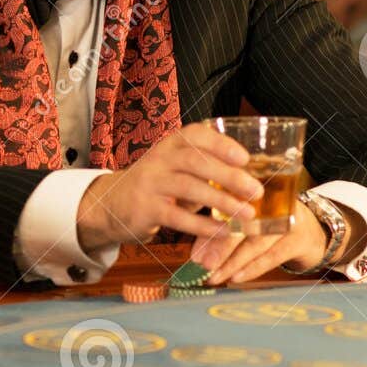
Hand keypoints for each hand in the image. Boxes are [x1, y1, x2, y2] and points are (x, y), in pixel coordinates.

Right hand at [76, 122, 262, 251]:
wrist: (109, 204)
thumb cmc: (155, 185)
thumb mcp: (174, 166)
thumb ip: (204, 167)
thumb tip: (249, 178)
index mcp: (170, 145)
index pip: (196, 135)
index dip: (221, 144)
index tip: (245, 158)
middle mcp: (159, 160)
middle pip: (196, 161)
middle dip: (230, 176)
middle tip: (256, 190)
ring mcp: (150, 184)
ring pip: (190, 188)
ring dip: (222, 202)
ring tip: (247, 214)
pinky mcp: (145, 210)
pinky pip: (178, 217)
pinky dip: (203, 226)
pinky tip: (222, 232)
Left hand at [189, 205, 328, 284]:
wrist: (315, 232)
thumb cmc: (269, 225)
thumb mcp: (246, 221)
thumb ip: (220, 228)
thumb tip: (196, 254)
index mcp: (254, 190)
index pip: (228, 206)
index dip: (208, 229)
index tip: (193, 251)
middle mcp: (273, 200)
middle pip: (242, 224)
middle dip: (219, 246)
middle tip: (202, 263)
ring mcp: (289, 219)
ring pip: (255, 242)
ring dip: (232, 261)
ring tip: (213, 275)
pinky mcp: (300, 238)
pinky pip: (272, 255)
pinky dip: (253, 268)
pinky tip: (236, 277)